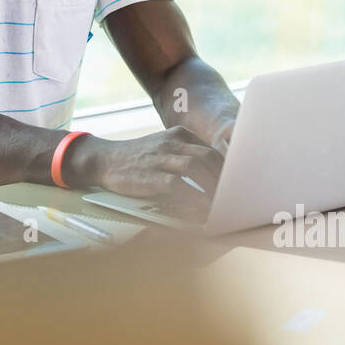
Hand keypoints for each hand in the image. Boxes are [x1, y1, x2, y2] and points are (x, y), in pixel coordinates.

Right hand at [68, 126, 224, 197]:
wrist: (105, 160)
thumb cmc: (138, 159)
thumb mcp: (163, 147)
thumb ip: (185, 155)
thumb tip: (214, 175)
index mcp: (178, 135)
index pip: (211, 149)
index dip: (228, 167)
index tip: (239, 183)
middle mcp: (172, 143)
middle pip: (208, 156)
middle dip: (225, 177)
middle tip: (236, 195)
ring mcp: (160, 158)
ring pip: (196, 168)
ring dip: (213, 187)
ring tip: (224, 203)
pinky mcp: (150, 176)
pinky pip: (179, 186)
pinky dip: (194, 198)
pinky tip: (202, 210)